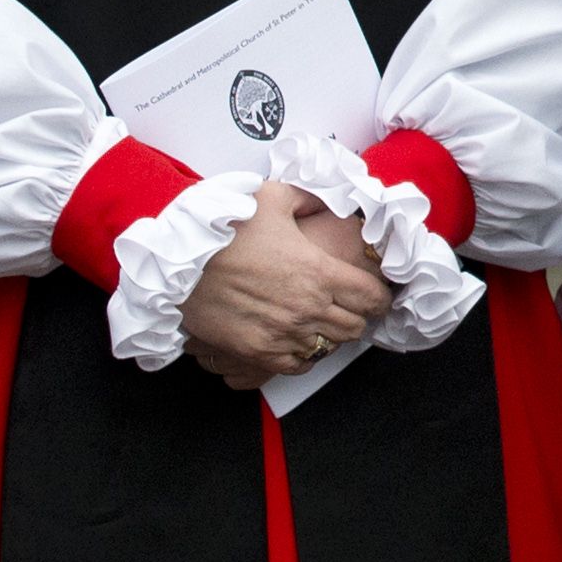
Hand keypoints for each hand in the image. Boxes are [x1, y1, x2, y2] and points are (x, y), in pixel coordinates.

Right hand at [178, 182, 395, 390]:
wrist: (180, 263)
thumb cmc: (224, 229)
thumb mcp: (271, 196)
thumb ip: (308, 197)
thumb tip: (327, 200)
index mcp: (319, 271)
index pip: (372, 298)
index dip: (381, 298)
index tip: (378, 296)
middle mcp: (308, 306)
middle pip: (355, 326)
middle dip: (359, 317)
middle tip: (351, 309)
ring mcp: (284, 332)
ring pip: (329, 347)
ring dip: (331, 336)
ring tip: (324, 323)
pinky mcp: (259, 351)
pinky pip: (298, 364)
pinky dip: (305, 355)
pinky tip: (300, 342)